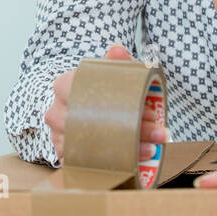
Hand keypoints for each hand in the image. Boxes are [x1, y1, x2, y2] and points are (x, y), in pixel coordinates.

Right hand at [44, 45, 167, 163]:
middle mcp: (57, 113)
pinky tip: (131, 164)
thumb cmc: (95, 91)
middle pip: (97, 125)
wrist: (78, 108)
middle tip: (159, 132)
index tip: (150, 112)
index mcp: (64, 86)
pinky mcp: (63, 155)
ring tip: (152, 149)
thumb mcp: (105, 73)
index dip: (126, 106)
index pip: (93, 94)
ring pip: (95, 148)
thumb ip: (114, 61)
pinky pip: (87, 164)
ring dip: (127, 151)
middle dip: (134, 130)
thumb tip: (117, 50)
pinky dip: (111, 165)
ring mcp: (58, 136)